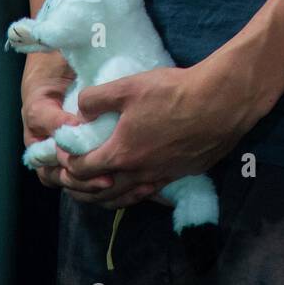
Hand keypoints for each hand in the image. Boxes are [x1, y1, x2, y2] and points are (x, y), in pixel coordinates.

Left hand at [21, 65, 170, 207]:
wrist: (219, 103)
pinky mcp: (180, 175)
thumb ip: (96, 98)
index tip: (64, 150)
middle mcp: (138, 173)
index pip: (82, 168)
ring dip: (105, 196)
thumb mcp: (127, 86)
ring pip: (125, 198)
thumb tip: (80, 110)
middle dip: (81, 186)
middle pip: (100, 191)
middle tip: (71, 176)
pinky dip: (133, 194)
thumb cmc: (173, 93)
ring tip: (97, 187)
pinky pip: (148, 193)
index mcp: (121, 153)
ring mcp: (161, 177)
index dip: (67, 161)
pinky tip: (134, 186)